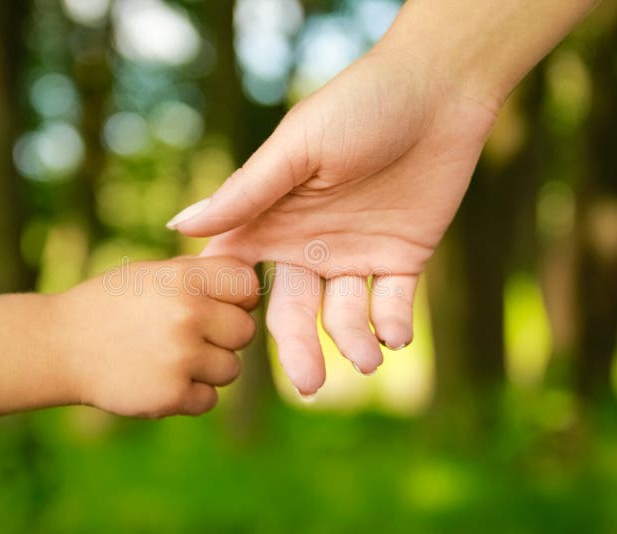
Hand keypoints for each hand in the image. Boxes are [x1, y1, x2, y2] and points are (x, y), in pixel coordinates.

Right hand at [53, 256, 258, 417]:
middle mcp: (187, 315)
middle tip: (190, 336)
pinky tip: (160, 379)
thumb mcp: (152, 273)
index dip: (238, 298)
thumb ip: (200, 276)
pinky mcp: (170, 396)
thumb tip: (251, 286)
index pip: (247, 286)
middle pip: (245, 332)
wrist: (60, 346)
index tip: (220, 305)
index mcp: (184, 277)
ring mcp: (181, 358)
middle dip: (224, 337)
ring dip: (207, 369)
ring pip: (230, 370)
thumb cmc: (112, 304)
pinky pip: (209, 399)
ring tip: (170, 358)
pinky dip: (189, 395)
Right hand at [168, 49, 497, 394]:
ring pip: (344, 315)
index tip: (224, 342)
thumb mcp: (297, 149)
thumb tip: (176, 227)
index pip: (236, 273)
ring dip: (352, 341)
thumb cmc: (359, 106)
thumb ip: (245, 194)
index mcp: (274, 219)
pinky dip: (393, 324)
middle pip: (293, 310)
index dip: (228, 308)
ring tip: (366, 360)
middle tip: (310, 385)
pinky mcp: (402, 257)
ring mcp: (356, 253)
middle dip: (299, 349)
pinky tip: (396, 336)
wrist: (440, 87)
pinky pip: (392, 303)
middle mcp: (309, 243)